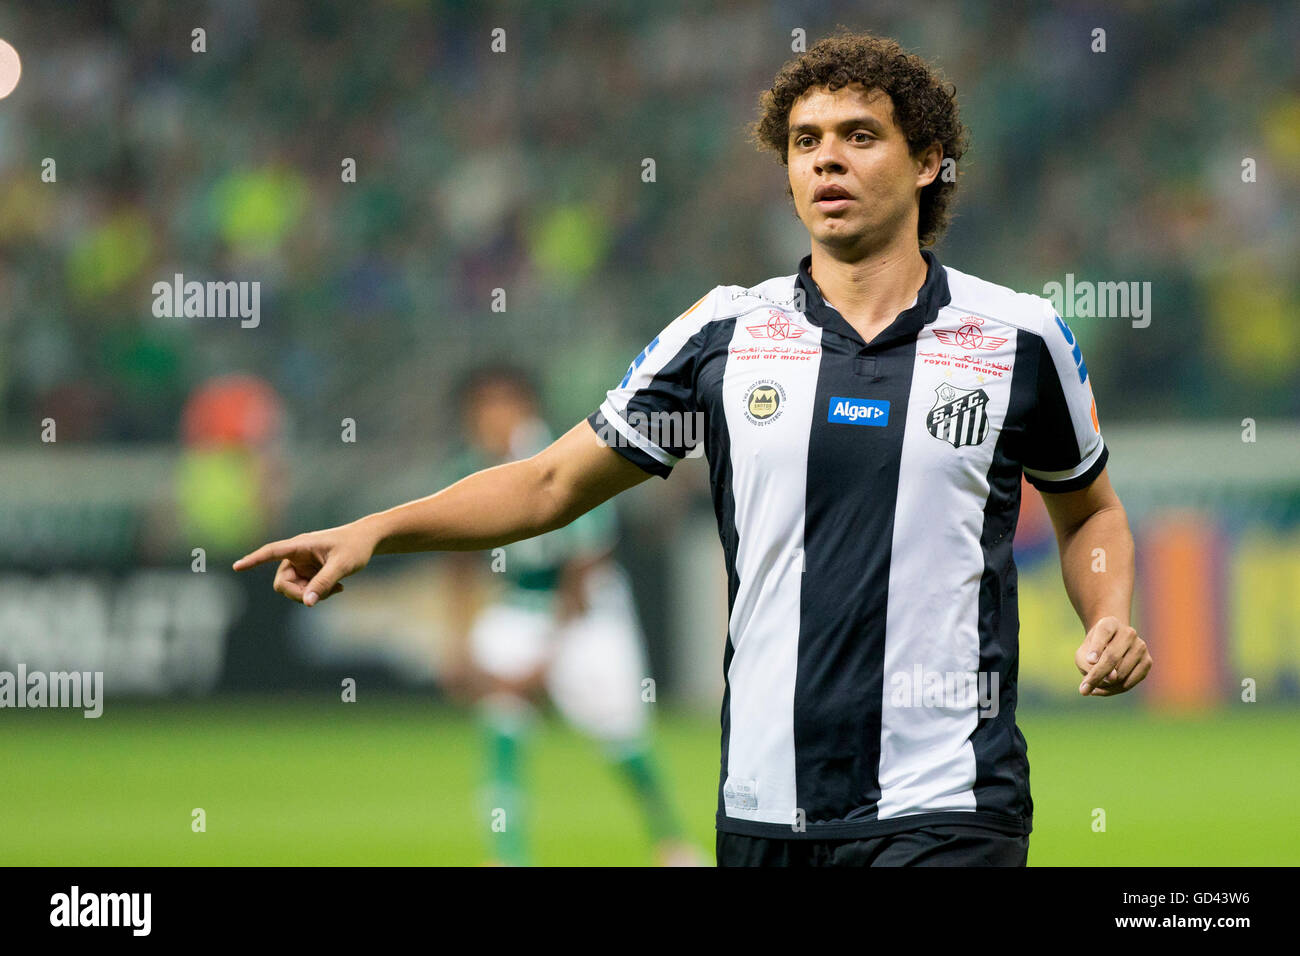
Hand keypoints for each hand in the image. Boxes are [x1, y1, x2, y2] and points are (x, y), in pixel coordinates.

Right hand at [232, 521, 376, 605]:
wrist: (367, 540)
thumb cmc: (355, 547)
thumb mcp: (342, 565)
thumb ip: (324, 583)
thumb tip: (307, 603)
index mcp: (300, 545)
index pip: (271, 552)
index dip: (253, 560)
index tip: (237, 567)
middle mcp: (296, 555)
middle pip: (282, 582)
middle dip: (298, 594)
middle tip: (320, 597)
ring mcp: (302, 565)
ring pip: (294, 589)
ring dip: (311, 595)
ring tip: (336, 589)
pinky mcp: (308, 572)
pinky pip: (304, 590)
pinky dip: (318, 593)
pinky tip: (338, 589)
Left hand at [1074, 616, 1151, 695]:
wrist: (1110, 645)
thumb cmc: (1092, 650)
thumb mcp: (1082, 654)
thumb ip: (1089, 665)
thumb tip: (1113, 678)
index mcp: (1109, 623)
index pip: (1104, 633)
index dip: (1097, 647)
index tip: (1089, 660)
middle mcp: (1128, 632)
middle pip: (1112, 656)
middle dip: (1097, 675)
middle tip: (1083, 690)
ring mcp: (1140, 646)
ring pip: (1121, 672)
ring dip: (1104, 685)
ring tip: (1092, 685)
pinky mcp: (1148, 662)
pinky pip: (1130, 681)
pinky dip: (1115, 689)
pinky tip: (1103, 689)